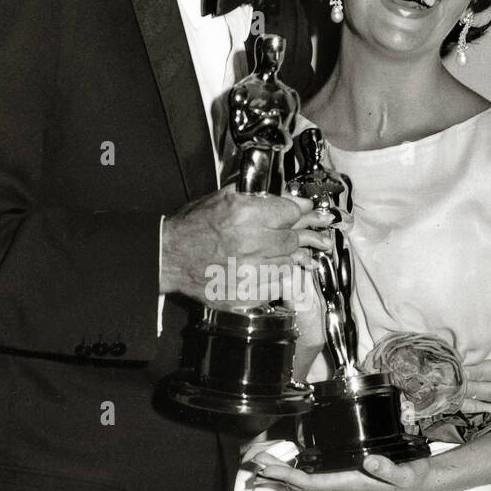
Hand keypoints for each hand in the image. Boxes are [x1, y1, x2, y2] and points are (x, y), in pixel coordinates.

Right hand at [160, 188, 333, 305]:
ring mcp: (248, 272)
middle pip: (293, 239)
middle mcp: (250, 243)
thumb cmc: (193, 227)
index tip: (312, 212)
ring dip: (297, 257)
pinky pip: (275, 285)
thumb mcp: (222, 199)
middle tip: (320, 235)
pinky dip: (280, 277)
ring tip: (308, 254)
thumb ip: (255, 198)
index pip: (291, 212)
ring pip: (288, 263)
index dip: (305, 211)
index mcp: (245, 215)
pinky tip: (283, 271)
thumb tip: (284, 197)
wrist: (170, 257)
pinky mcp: (244, 293)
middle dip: (305, 235)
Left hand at [250, 451, 432, 490]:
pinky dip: (297, 464)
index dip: (288, 476)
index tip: (268, 469)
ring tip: (262, 461)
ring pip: (305, 475)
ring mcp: (341, 476)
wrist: (420, 481)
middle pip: (301, 480)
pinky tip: (288, 459)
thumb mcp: (406, 474)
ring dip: (283, 470)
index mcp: (350, 482)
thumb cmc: (413, 478)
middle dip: (277, 473)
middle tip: (253, 462)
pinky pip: (314, 469)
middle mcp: (341, 480)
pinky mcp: (344, 470)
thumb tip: (368, 460)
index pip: (311, 481)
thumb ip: (388, 469)